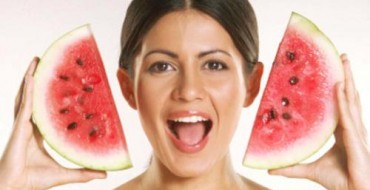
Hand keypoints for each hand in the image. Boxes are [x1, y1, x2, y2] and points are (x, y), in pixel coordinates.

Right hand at [0, 58, 106, 189]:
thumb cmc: (34, 181)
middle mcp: (31, 124)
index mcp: (41, 132)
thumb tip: (105, 174)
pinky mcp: (20, 126)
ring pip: (28, 95)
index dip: (54, 95)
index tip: (63, 82)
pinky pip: (25, 103)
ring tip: (37, 60)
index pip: (49, 109)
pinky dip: (27, 89)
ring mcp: (23, 123)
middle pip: (35, 96)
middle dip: (39, 80)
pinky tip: (31, 75)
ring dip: (31, 77)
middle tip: (47, 62)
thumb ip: (84, 172)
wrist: (15, 188)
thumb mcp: (66, 173)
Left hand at [269, 54, 369, 189]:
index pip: (339, 104)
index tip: (332, 70)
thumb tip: (270, 169)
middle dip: (346, 75)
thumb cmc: (339, 181)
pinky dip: (342, 100)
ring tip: (343, 60)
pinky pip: (347, 116)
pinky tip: (338, 85)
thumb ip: (292, 167)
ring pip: (350, 101)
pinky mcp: (356, 140)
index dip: (337, 87)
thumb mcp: (310, 170)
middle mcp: (351, 128)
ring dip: (347, 79)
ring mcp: (356, 132)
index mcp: (342, 131)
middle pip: (348, 97)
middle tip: (341, 55)